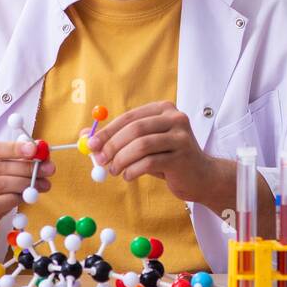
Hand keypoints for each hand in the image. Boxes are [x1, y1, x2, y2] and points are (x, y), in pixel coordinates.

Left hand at [88, 101, 226, 203]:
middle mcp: (175, 118)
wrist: (201, 177)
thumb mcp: (143, 146)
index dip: (107, 131)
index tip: (90, 145)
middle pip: (135, 129)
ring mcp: (181, 137)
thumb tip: (85, 136)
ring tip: (115, 171)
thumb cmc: (169, 159)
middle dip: (112, 145)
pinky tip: (129, 175)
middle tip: (100, 160)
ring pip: (141, 145)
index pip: (129, 117)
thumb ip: (118, 139)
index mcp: (164, 110)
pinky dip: (134, 170)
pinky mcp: (183, 156)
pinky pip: (150, 162)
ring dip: (122, 160)